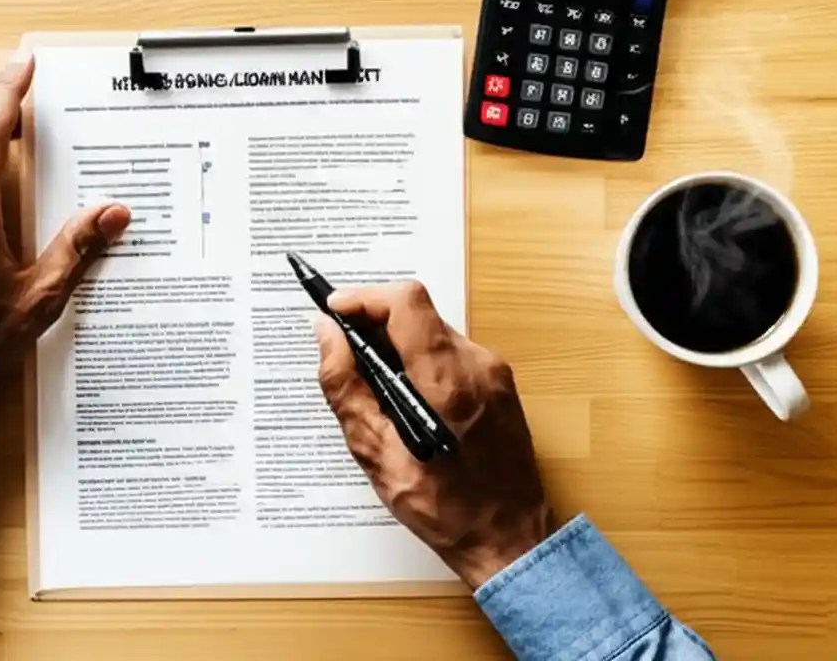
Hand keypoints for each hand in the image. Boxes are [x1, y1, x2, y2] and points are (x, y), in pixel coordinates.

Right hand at [313, 282, 553, 588]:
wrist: (509, 539)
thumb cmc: (446, 510)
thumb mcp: (377, 454)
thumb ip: (347, 388)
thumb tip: (327, 335)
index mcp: (446, 383)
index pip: (406, 303)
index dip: (363, 298)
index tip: (334, 312)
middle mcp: (477, 367)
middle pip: (417, 311)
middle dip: (373, 322)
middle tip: (344, 353)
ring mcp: (494, 372)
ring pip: (432, 330)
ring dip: (396, 343)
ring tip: (373, 388)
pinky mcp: (499, 382)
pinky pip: (450, 351)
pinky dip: (419, 360)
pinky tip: (404, 399)